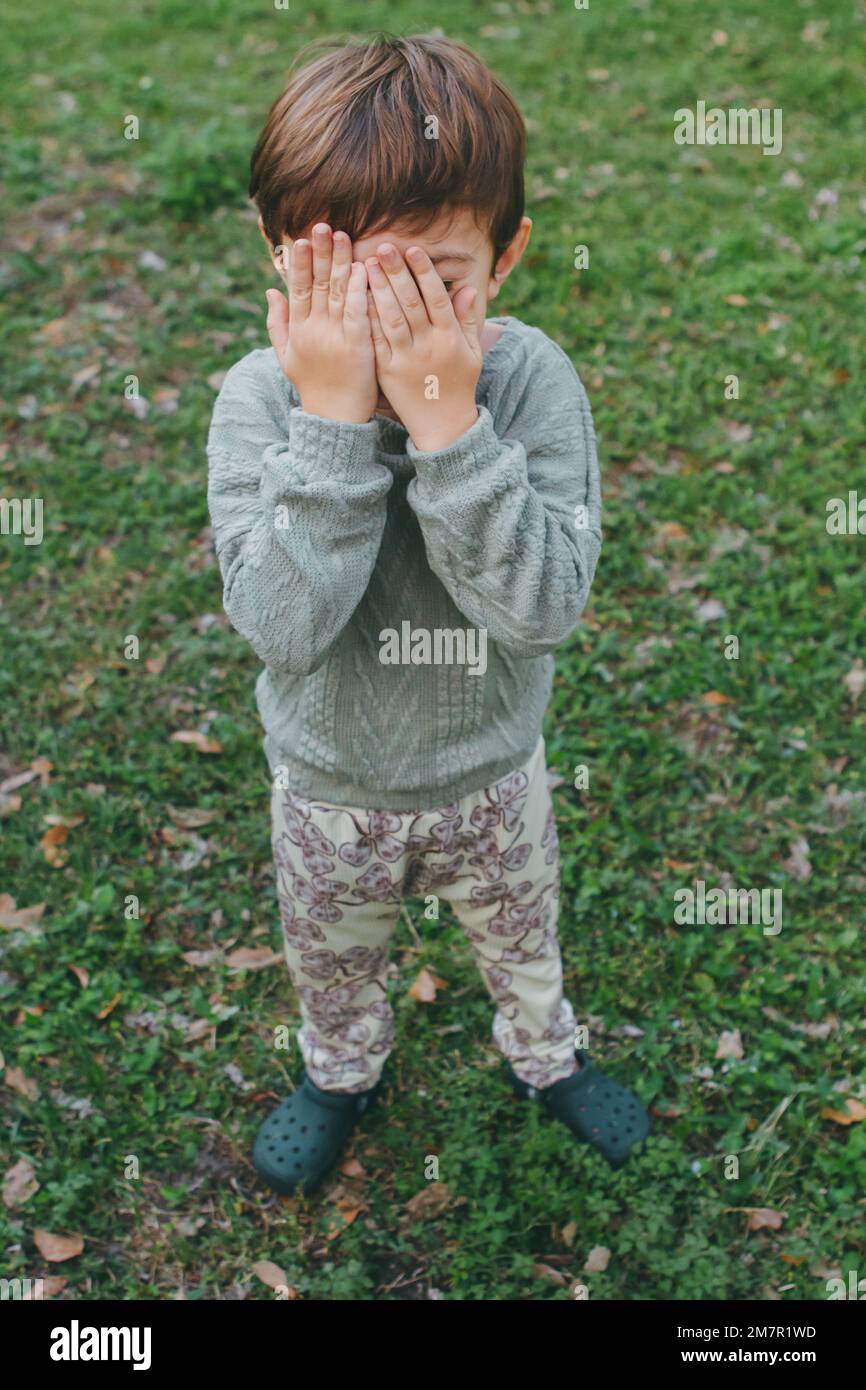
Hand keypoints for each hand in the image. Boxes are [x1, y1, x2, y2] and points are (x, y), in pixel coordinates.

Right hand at [266, 224, 376, 424]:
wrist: (334, 418)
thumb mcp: (287, 356)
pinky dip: (359, 289)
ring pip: (337, 293)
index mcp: (298, 330)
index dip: (301, 262)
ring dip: (340, 262)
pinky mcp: (358, 346)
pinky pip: (358, 312)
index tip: (302, 238)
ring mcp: (336, 337)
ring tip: (342, 236)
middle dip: (319, 253)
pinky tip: (362, 268)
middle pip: (317, 284)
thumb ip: (278, 323)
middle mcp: (314, 330)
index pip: (297, 288)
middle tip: (322, 225)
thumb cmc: (313, 386)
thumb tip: (270, 290)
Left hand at [365, 244, 481, 451]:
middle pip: (410, 304)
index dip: (424, 273)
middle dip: (396, 273)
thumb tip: (467, 289)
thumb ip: (468, 320)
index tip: (413, 250)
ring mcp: (406, 360)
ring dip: (378, 290)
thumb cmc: (458, 385)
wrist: (443, 426)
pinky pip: (376, 341)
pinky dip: (367, 318)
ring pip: (391, 319)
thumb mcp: (471, 352)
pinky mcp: (388, 372)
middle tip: (383, 248)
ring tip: (366, 264)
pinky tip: (356, 298)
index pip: (436, 298)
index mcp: (450, 339)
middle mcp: (428, 347)